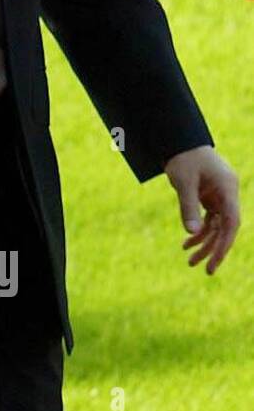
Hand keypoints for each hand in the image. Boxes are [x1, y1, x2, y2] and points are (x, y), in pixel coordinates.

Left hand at [164, 145, 239, 274]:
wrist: (179, 140)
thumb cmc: (183, 157)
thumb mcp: (183, 182)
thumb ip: (188, 206)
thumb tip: (191, 233)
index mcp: (228, 188)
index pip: (232, 222)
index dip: (225, 243)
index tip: (215, 260)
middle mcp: (227, 194)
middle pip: (226, 228)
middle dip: (215, 249)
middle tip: (206, 270)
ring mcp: (220, 196)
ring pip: (217, 226)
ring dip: (204, 243)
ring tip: (190, 261)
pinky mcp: (210, 197)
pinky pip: (208, 219)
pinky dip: (198, 231)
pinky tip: (187, 244)